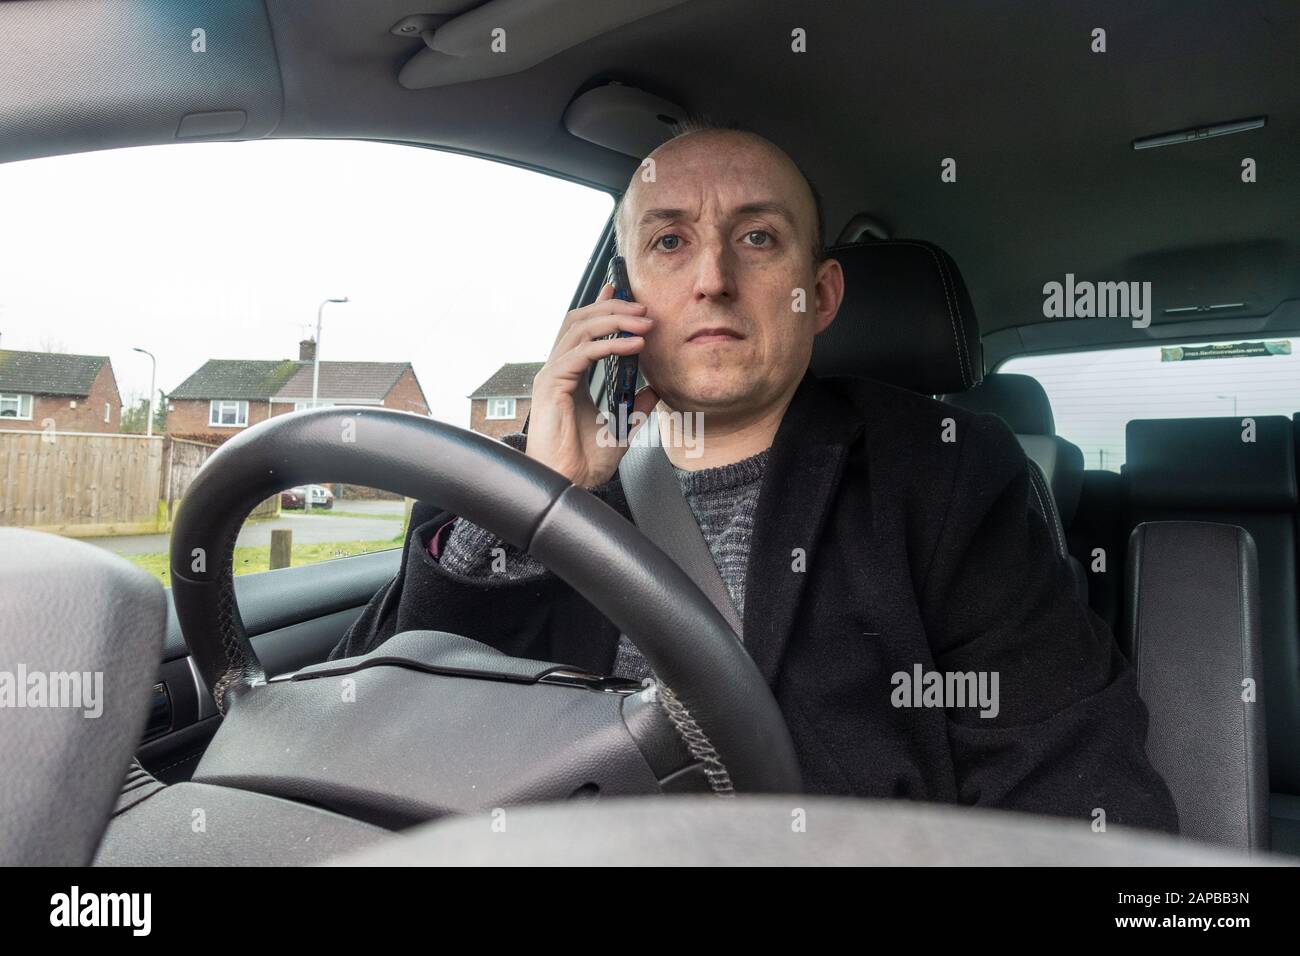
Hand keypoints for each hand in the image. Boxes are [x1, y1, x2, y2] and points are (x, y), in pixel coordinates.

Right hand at [524, 282, 659, 486]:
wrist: (571, 485)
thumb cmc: (584, 463)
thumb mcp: (621, 428)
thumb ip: (635, 406)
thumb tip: (655, 389)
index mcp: (569, 376)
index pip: (583, 330)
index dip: (601, 307)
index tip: (622, 290)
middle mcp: (557, 370)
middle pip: (579, 320)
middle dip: (613, 308)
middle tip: (644, 309)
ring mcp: (552, 375)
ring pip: (579, 329)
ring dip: (615, 320)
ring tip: (645, 323)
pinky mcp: (552, 385)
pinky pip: (581, 353)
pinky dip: (610, 344)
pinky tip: (635, 346)